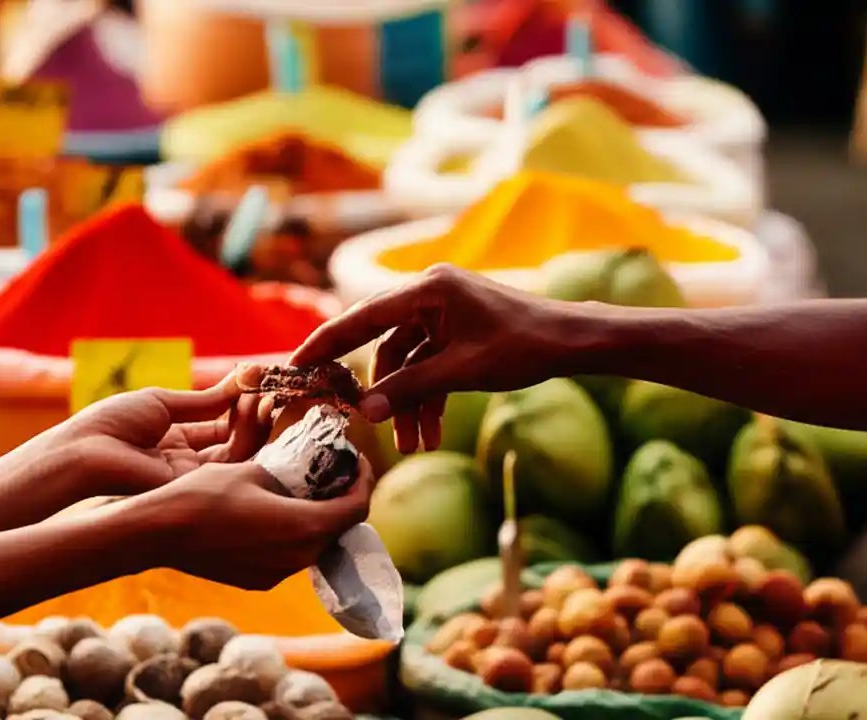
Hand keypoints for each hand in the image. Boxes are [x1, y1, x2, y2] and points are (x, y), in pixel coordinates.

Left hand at [53, 374, 272, 496]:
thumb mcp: (162, 402)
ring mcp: (193, 477)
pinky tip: (255, 412)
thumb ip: (205, 399)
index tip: (256, 382)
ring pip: (240, 452)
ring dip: (255, 423)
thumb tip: (240, 381)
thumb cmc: (111, 424)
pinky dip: (248, 437)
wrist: (84, 454)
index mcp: (174, 439)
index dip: (239, 405)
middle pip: (234, 439)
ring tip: (264, 397)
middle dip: (253, 414)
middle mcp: (187, 462)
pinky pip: (233, 463)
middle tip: (267, 390)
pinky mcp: (198, 487)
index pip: (219, 424)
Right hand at [128, 456, 374, 590]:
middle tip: (333, 471)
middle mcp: (297, 558)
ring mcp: (276, 574)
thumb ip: (290, 470)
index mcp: (304, 528)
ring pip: (315, 543)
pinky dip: (294, 533)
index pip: (356, 508)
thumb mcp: (253, 469)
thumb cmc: (203, 495)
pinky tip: (276, 510)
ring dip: (317, 516)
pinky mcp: (257, 579)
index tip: (357, 461)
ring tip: (304, 488)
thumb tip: (307, 463)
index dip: (364, 481)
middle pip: (338, 528)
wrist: (158, 534)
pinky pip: (290, 555)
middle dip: (341, 498)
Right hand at [290, 265, 577, 452]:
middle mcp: (430, 295)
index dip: (326, 343)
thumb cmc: (523, 346)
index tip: (296, 365)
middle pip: (381, 342)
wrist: (571, 343)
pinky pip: (428, 365)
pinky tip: (427, 434)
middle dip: (373, 388)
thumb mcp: (461, 371)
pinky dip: (425, 397)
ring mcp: (444, 313)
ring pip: (406, 362)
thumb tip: (363, 413)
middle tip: (344, 414)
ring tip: (410, 445)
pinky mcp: (457, 332)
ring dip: (405, 403)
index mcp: (427, 290)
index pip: (361, 317)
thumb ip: (409, 389)